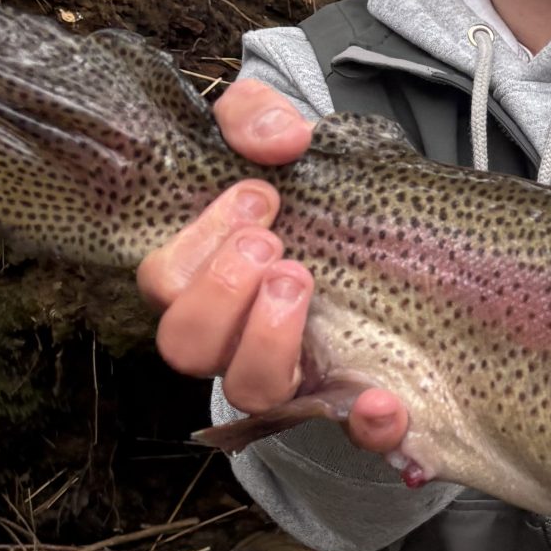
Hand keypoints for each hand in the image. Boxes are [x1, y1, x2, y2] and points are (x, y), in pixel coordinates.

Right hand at [135, 80, 407, 456]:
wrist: (386, 231)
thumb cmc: (308, 188)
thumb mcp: (277, 135)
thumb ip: (257, 117)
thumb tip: (279, 139)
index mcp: (204, 278)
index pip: (163, 282)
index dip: (198, 244)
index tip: (259, 195)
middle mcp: (235, 337)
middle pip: (187, 346)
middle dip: (222, 291)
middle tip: (271, 245)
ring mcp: (294, 375)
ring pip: (250, 391)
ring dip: (267, 341)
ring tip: (301, 283)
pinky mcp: (356, 402)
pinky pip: (354, 434)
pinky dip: (368, 426)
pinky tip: (386, 401)